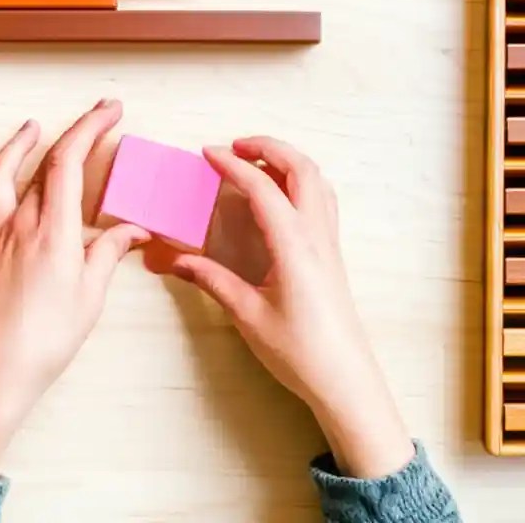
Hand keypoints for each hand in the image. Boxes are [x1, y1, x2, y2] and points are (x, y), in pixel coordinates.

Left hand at [0, 100, 149, 482]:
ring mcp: (1, 233)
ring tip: (34, 127)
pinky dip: (3, 174)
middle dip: (76, 131)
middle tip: (101, 115)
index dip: (90, 127)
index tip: (110, 110)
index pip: (71, 161)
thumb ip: (109, 253)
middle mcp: (23, 222)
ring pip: (11, 173)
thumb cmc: (44, 339)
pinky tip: (11, 175)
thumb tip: (132, 230)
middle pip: (47, 161)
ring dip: (25, 144)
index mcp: (55, 230)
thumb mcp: (90, 296)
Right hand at [166, 137, 413, 478]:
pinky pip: (322, 200)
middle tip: (233, 146)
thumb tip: (179, 261)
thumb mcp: (248, 316)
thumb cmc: (300, 353)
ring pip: (316, 180)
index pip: (262, 188)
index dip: (232, 165)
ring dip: (287, 160)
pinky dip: (300, 181)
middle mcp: (317, 236)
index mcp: (294, 246)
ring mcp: (329, 242)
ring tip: (254, 162)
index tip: (207, 154)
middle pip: (301, 168)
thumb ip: (213, 282)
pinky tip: (279, 195)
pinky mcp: (332, 254)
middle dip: (268, 147)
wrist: (345, 379)